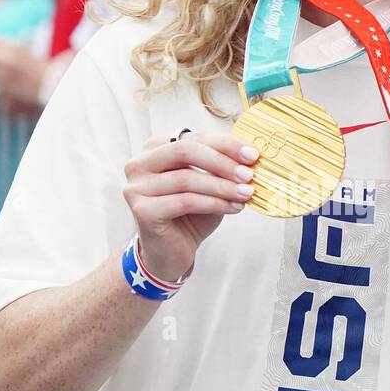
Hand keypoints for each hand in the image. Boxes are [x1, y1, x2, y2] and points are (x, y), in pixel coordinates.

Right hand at [123, 132, 260, 281]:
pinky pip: (185, 201)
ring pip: (186, 178)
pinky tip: (233, 207)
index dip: (225, 144)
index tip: (252, 155)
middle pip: (185, 151)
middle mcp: (139, 164)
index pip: (193, 138)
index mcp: (155, 149)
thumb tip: (249, 156)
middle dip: (222, 162)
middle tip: (248, 174)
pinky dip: (214, 203)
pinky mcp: (143, 210)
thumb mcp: (207, 184)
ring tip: (246, 194)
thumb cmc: (189, 216)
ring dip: (222, 186)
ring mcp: (137, 187)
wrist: (171, 252)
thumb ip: (219, 166)